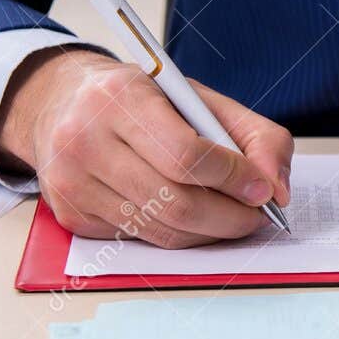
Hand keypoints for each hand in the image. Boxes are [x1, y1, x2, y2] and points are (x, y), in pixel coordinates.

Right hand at [0, 49, 293, 247]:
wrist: (62, 103)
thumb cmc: (143, 100)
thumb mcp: (201, 98)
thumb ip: (255, 136)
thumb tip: (276, 189)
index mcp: (121, 98)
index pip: (186, 155)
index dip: (233, 178)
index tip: (263, 189)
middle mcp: (85, 140)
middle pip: (176, 203)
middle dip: (231, 217)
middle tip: (258, 215)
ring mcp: (72, 182)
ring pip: (160, 230)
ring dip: (210, 233)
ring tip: (233, 218)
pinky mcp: (71, 215)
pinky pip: (140, 240)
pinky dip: (177, 235)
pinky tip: (192, 217)